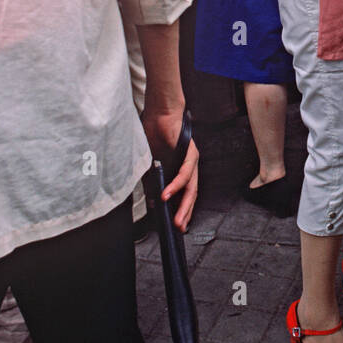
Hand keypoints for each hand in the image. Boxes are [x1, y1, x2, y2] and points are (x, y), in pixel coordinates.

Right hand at [142, 107, 198, 231]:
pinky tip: (167, 195)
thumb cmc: (155, 135)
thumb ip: (154, 181)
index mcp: (181, 170)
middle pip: (191, 195)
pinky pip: (185, 173)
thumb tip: (154, 202)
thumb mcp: (151, 164)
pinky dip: (175, 186)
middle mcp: (190, 167)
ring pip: (191, 187)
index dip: (182, 210)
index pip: (185, 195)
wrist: (159, 113)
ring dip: (183, 205)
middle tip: (178, 229)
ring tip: (175, 220)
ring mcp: (192, 160)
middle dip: (184, 214)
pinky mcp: (190, 152)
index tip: (177, 226)